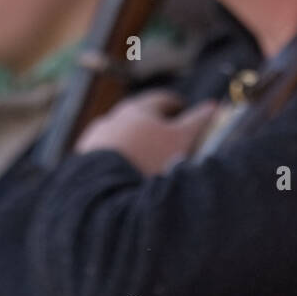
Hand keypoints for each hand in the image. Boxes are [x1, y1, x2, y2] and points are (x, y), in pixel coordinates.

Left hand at [74, 89, 217, 175]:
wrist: (103, 195)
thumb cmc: (147, 160)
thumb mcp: (181, 140)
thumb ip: (199, 121)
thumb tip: (215, 106)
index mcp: (137, 109)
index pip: (161, 101)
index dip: (176, 106)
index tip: (183, 111)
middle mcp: (112, 119)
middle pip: (137, 117)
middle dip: (153, 124)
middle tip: (166, 137)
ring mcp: (94, 141)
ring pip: (119, 138)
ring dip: (133, 145)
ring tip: (145, 162)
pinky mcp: (82, 164)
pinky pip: (104, 159)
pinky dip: (116, 163)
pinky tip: (123, 178)